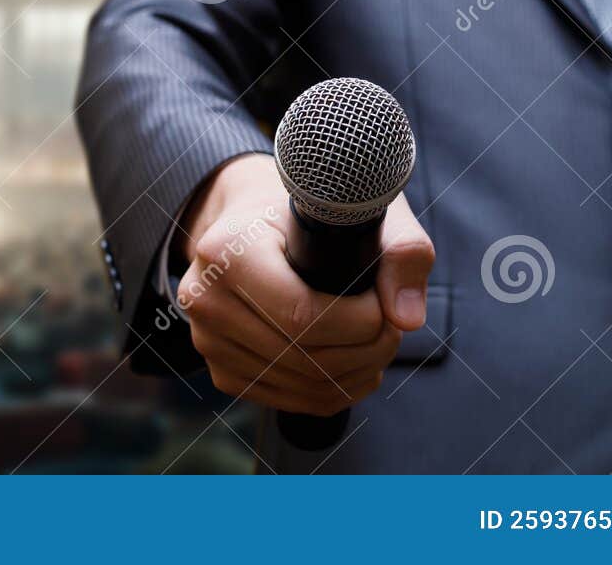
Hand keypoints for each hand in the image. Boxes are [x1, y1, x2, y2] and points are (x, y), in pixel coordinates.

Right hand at [175, 153, 433, 415]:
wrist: (253, 221)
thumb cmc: (308, 211)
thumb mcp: (360, 210)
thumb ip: (400, 252)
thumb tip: (407, 317)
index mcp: (228, 251)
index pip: (302, 315)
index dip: (360, 323)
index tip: (384, 305)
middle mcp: (205, 298)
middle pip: (303, 356)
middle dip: (366, 350)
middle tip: (392, 329)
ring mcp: (207, 340)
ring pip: (301, 386)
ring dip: (355, 374)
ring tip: (377, 343)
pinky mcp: (221, 371)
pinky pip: (289, 401)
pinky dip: (333, 391)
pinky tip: (352, 363)